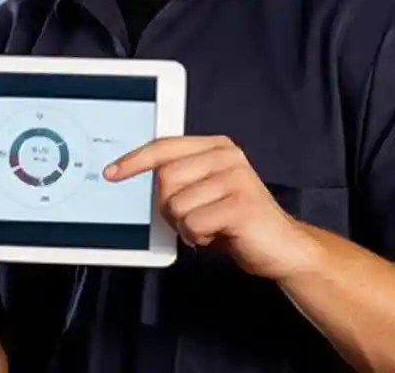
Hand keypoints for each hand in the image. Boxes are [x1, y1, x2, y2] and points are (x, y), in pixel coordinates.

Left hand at [104, 135, 320, 280]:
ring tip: (210, 227)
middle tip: (192, 219)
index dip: (134, 160)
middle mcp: (227, 157)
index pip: (164, 147)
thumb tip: (135, 175)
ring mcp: (236, 178)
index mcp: (216, 147)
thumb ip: (180, 178)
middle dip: (168, 207)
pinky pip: (193, 223)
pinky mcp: (241, 205)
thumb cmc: (237, 221)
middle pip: (165, 178)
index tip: (112, 172)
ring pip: (176, 204)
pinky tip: (218, 235)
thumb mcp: (205, 192)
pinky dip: (198, 237)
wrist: (282, 247)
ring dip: (185, 226)